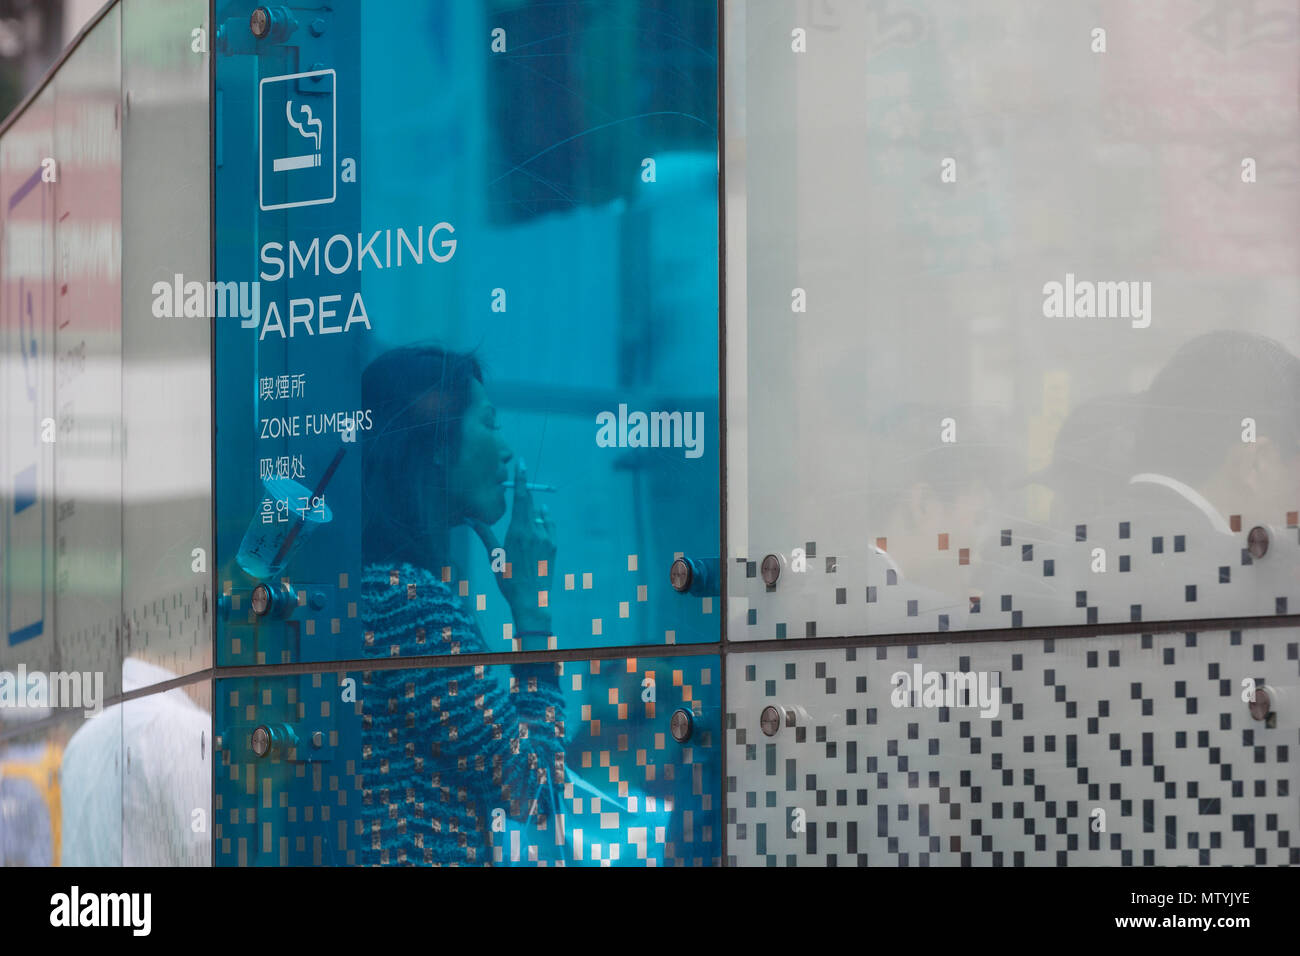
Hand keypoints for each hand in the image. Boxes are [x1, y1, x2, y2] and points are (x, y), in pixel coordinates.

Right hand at [467, 458, 555, 631]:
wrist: (531, 600)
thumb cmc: (508, 580)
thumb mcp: (493, 557)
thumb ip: (484, 534)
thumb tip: (469, 519)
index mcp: (517, 532)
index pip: (520, 498)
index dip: (520, 480)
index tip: (521, 463)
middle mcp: (534, 532)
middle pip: (529, 503)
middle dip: (523, 491)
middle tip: (520, 478)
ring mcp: (546, 538)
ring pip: (538, 515)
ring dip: (530, 509)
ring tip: (524, 507)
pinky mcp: (553, 546)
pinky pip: (549, 525)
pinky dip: (545, 518)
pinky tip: (542, 513)